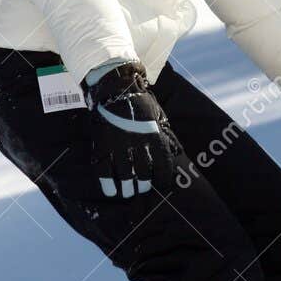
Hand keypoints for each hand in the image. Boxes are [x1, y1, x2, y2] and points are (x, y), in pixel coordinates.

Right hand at [81, 60, 179, 197]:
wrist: (116, 88)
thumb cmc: (140, 103)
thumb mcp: (159, 117)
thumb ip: (166, 136)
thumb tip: (177, 151)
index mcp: (155, 137)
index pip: (164, 166)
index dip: (164, 179)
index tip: (162, 185)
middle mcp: (138, 144)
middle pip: (144, 174)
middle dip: (144, 185)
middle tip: (141, 189)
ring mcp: (119, 146)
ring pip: (125, 175)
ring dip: (128, 188)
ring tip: (128, 192)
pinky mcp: (103, 145)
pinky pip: (104, 171)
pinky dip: (108, 184)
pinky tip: (111, 192)